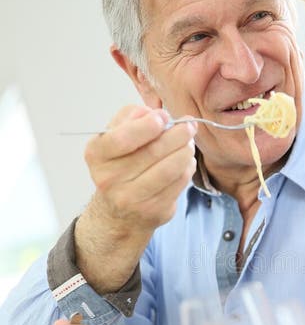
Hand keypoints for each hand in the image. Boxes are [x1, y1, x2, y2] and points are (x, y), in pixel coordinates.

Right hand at [74, 105, 197, 293]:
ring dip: (186, 151)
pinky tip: (185, 161)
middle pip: (153, 152)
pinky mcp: (153, 211)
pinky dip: (187, 168)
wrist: (118, 212)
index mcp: (97, 155)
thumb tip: (152, 112)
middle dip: (178, 134)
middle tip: (189, 125)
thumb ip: (129, 118)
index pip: (123, 138)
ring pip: (170, 169)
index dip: (148, 125)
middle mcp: (110, 179)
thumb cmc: (119, 166)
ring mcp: (131, 198)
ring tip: (189, 143)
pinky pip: (179, 183)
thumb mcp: (113, 137)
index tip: (164, 116)